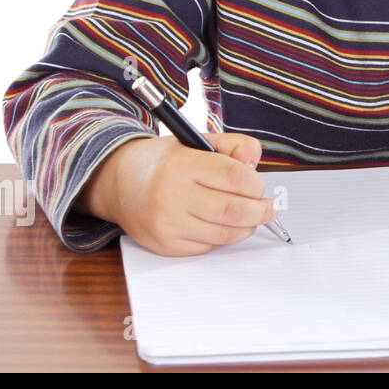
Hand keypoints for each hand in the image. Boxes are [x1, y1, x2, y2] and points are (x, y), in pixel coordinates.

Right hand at [77, 132, 276, 255]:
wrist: (119, 183)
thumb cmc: (166, 162)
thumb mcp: (197, 141)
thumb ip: (233, 145)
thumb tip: (253, 162)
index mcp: (180, 164)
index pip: (234, 177)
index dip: (255, 183)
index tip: (259, 185)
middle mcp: (170, 196)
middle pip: (233, 210)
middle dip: (260, 211)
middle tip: (269, 207)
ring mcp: (166, 224)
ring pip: (224, 234)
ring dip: (246, 227)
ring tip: (251, 217)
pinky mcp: (164, 245)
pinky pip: (207, 247)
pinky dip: (223, 238)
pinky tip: (222, 225)